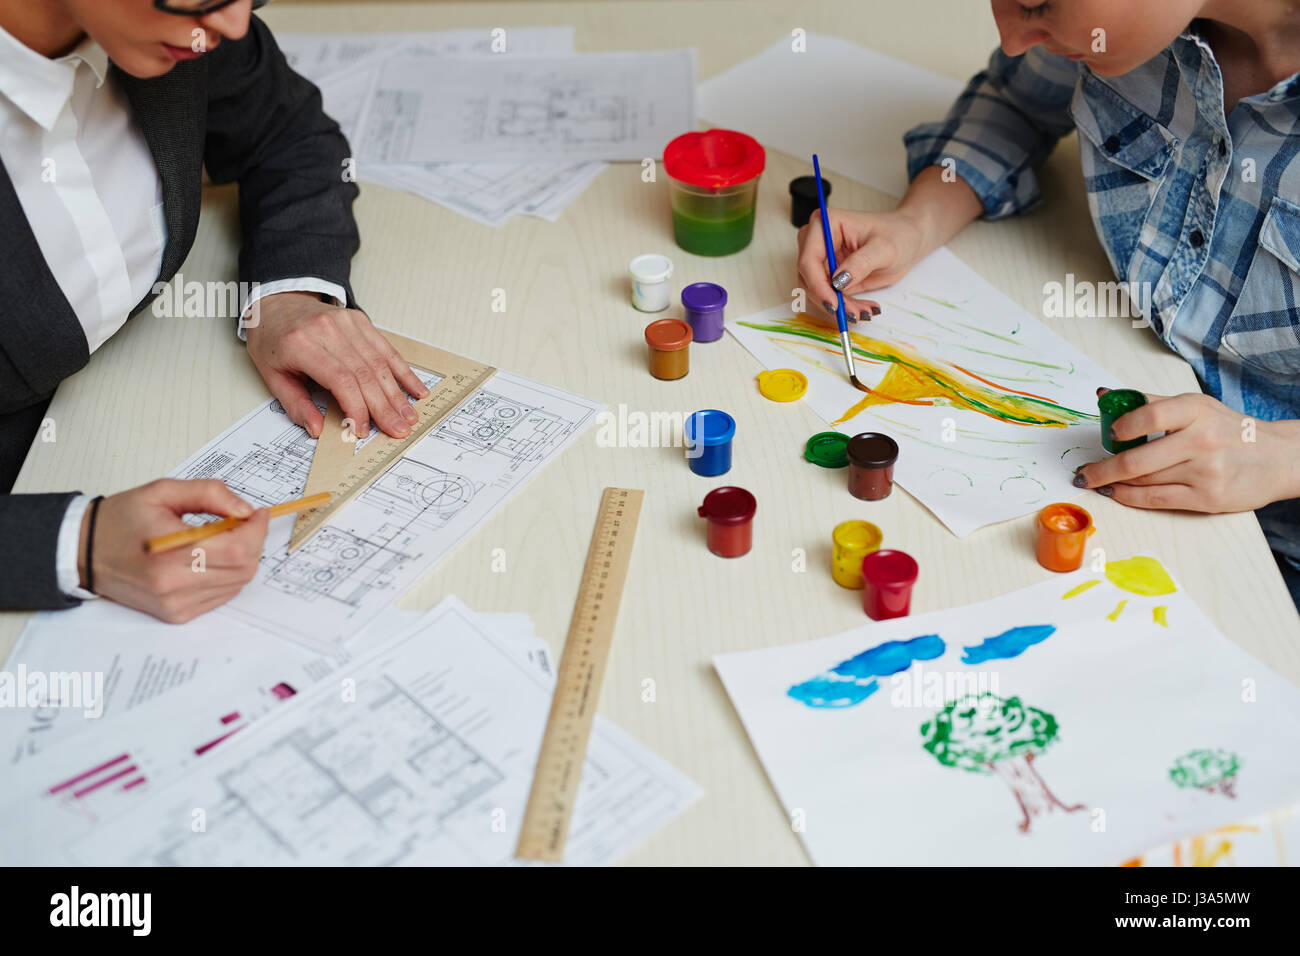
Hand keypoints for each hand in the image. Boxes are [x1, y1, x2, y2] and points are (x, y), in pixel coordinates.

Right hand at [82, 479, 269, 623]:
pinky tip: (209, 558)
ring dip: (241, 559)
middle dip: (252, 541)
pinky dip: (228, 575)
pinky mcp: (177, 614)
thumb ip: (209, 494)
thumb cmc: (121, 520)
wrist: (85, 552)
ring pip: (237, 583)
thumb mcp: (163, 491)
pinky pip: (222, 596)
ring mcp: (176, 604)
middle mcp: (173, 585)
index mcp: (168, 553)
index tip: (257, 513)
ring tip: (220, 538)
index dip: (256, 530)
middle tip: (241, 522)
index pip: (237, 548)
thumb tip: (245, 510)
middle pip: (243, 568)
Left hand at [245, 292, 428, 439]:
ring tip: (409, 417)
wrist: (277, 302)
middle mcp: (328, 330)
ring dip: (397, 394)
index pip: (340, 380)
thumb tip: (316, 429)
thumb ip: (296, 405)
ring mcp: (348, 323)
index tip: (362, 429)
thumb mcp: (272, 375)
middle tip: (398, 429)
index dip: (357, 407)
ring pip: (380, 363)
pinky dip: (403, 371)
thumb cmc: (273, 339)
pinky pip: (386, 349)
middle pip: (365, 373)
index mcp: (302, 344)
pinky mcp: (360, 321)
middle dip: (384, 407)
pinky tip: (416, 388)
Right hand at [797, 207, 924, 322]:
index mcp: (826, 224)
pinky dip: (844, 307)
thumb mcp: (884, 249)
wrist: (907, 239)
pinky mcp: (829, 274)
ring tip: (864, 311)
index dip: (818, 285)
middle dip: (830, 300)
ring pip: (817, 291)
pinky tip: (864, 308)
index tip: (834, 304)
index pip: (809, 259)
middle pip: (808, 278)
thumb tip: (838, 282)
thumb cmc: (898, 235)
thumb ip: (861, 263)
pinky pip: (828, 296)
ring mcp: (822, 258)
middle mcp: (818, 240)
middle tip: (854, 314)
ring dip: (839, 307)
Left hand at [1073, 388, 1299, 512]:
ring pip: (1143, 481)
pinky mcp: (1207, 499)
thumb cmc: (1227, 429)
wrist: (1278, 458)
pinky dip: (1129, 497)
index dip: (1118, 428)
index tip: (1106, 436)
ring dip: (1112, 483)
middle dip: (1101, 469)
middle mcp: (1200, 440)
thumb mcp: (1195, 406)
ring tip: (1097, 480)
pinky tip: (1116, 492)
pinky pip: (1155, 500)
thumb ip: (1149, 402)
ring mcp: (1204, 472)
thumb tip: (1103, 396)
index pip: (1147, 417)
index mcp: (1195, 410)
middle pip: (1137, 460)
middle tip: (1082, 473)